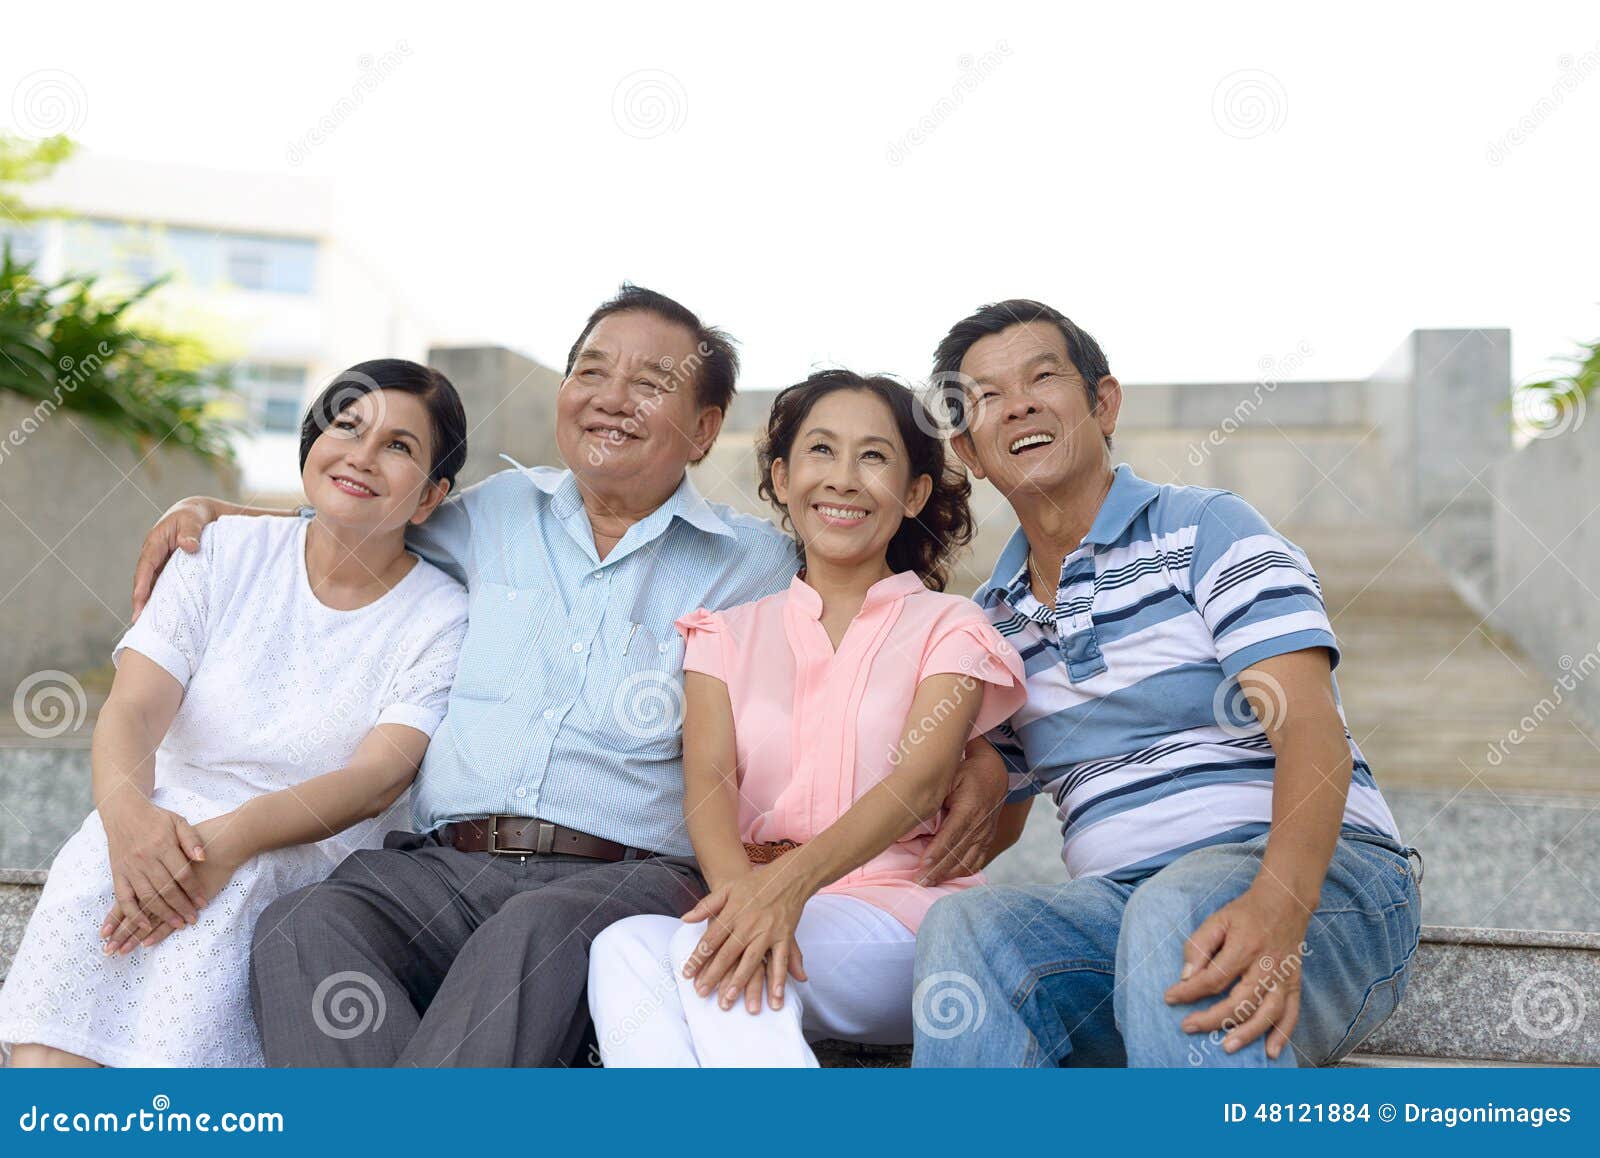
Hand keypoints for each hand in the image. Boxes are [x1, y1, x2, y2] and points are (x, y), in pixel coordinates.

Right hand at [99, 798, 208, 942]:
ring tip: (177, 924)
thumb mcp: (179, 822)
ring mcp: (130, 867)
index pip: (182, 873)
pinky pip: (124, 898)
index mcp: (163, 845)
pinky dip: (133, 913)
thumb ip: (192, 840)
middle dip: (181, 907)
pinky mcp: (117, 874)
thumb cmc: (157, 818)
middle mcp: (146, 858)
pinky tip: (144, 925)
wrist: (124, 812)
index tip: (203, 903)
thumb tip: (203, 858)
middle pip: (166, 888)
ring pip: (147, 896)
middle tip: (192, 919)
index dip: (193, 890)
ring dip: (162, 913)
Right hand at [132, 497, 218, 620]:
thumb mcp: (192, 520)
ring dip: (151, 603)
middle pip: (145, 580)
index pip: (146, 565)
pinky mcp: (170, 570)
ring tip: (149, 625)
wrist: (198, 514)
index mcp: (155, 543)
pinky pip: (165, 585)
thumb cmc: (193, 516)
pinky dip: (163, 599)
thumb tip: (189, 546)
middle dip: (141, 600)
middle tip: (139, 622)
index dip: (142, 583)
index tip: (140, 599)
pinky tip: (166, 615)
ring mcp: (161, 564)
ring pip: (154, 585)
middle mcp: (154, 556)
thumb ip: (191, 532)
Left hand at [680, 864, 808, 1012]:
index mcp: (733, 913)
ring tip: (728, 1000)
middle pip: (728, 954)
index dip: (698, 957)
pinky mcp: (784, 937)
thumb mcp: (728, 889)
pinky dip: (778, 979)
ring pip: (751, 961)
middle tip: (702, 993)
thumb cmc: (756, 883)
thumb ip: (706, 905)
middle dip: (713, 975)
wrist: (788, 876)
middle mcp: (749, 925)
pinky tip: (774, 996)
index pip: (711, 939)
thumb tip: (685, 919)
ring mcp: (767, 932)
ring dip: (740, 982)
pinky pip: (781, 961)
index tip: (687, 973)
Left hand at [917, 739, 1005, 884]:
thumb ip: (936, 793)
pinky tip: (946, 878)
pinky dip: (961, 872)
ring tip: (928, 882)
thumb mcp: (951, 775)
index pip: (951, 836)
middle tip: (919, 881)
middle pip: (958, 854)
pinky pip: (976, 862)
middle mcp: (980, 826)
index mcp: (970, 809)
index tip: (922, 866)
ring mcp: (986, 835)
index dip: (937, 853)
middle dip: (938, 870)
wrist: (995, 774)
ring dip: (947, 875)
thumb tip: (915, 810)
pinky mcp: (987, 840)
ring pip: (967, 862)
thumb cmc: (966, 772)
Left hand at [1163, 882, 1315, 1060]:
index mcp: (1244, 947)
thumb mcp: (1217, 919)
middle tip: (1188, 1026)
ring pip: (1268, 1012)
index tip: (1170, 997)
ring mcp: (1283, 977)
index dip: (1189, 991)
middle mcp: (1267, 966)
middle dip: (1213, 1018)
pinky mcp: (1294, 983)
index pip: (1214, 978)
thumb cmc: (1246, 912)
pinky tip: (1270, 1053)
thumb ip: (1199, 946)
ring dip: (1248, 1033)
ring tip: (1226, 1047)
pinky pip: (1292, 1013)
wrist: (1285, 902)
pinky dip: (1283, 1034)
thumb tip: (1186, 976)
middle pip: (1240, 1001)